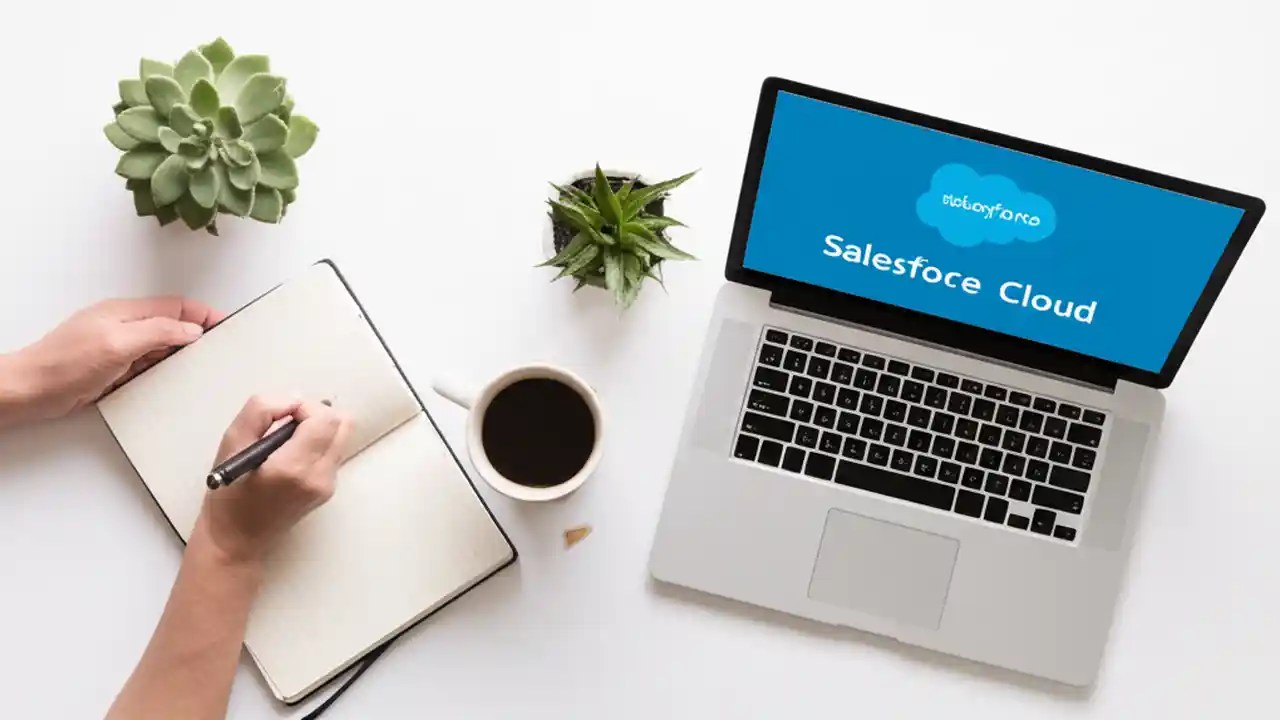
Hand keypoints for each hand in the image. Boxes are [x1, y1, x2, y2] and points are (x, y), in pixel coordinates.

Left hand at [0, 297, 223, 424]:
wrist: (30, 392)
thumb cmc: (64, 365)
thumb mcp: (119, 343)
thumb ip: (158, 333)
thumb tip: (191, 330)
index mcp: (126, 312)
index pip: (176, 306)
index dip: (203, 314)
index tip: (226, 325)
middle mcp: (124, 327)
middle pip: (171, 327)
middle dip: (195, 337)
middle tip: (217, 352)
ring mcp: (118, 349)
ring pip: (160, 350)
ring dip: (178, 358)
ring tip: (198, 370)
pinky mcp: (113, 370)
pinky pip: (146, 369)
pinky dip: (161, 374)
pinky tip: (169, 384)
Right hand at [196, 396, 352, 563]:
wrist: (237, 540)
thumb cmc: (228, 495)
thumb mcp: (232, 443)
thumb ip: (261, 411)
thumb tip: (292, 399)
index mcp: (295, 467)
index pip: (326, 419)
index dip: (305, 407)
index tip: (281, 415)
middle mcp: (320, 477)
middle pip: (343, 424)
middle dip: (316, 414)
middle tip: (286, 423)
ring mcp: (328, 485)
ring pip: (341, 436)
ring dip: (318, 428)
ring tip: (285, 441)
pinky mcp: (328, 489)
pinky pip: (333, 451)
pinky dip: (317, 444)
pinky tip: (290, 455)